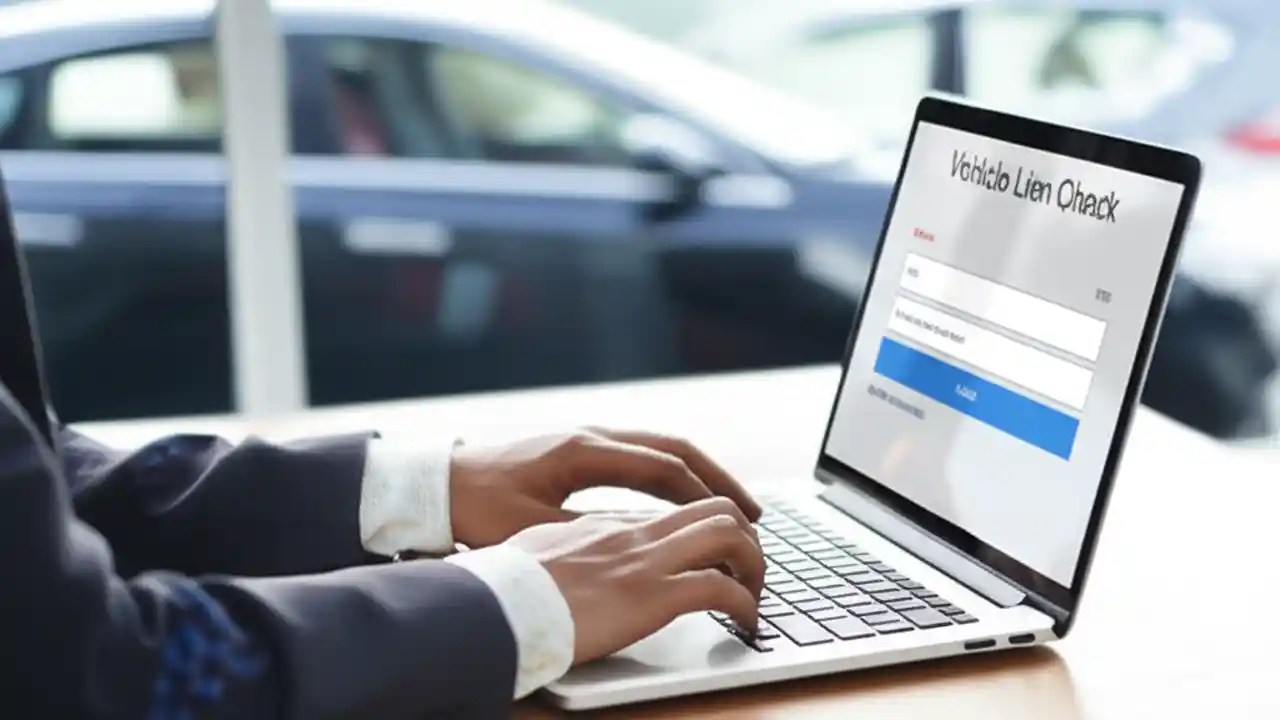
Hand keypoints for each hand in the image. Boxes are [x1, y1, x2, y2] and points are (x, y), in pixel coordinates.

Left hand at [449, 428, 760, 548]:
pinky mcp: (576, 448)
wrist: (435, 483)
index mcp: (584, 452)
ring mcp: (585, 438)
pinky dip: (671, 472)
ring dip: (698, 472)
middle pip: (673, 448)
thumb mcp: (532, 530)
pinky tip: (682, 495)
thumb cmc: (476, 507)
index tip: (738, 520)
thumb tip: (641, 542)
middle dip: (718, 477)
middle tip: (754, 510)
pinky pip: (640, 454)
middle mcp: (591, 436)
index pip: (664, 469)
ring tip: (729, 502)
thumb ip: (587, 533)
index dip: (706, 495)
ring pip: (659, 447)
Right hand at [505, 497, 764, 663]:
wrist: (493, 603)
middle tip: (749, 569)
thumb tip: (568, 558)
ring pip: (730, 535)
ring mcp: (646, 560)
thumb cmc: (503, 586)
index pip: (674, 512)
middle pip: (714, 508)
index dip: (705, 530)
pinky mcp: (653, 594)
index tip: (717, 552)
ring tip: (755, 594)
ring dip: (754, 565)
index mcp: (606, 524)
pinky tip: (747, 622)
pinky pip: (722, 589)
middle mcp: (633, 533)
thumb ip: (563, 548)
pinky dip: (746, 605)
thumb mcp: (534, 552)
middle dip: (745, 537)